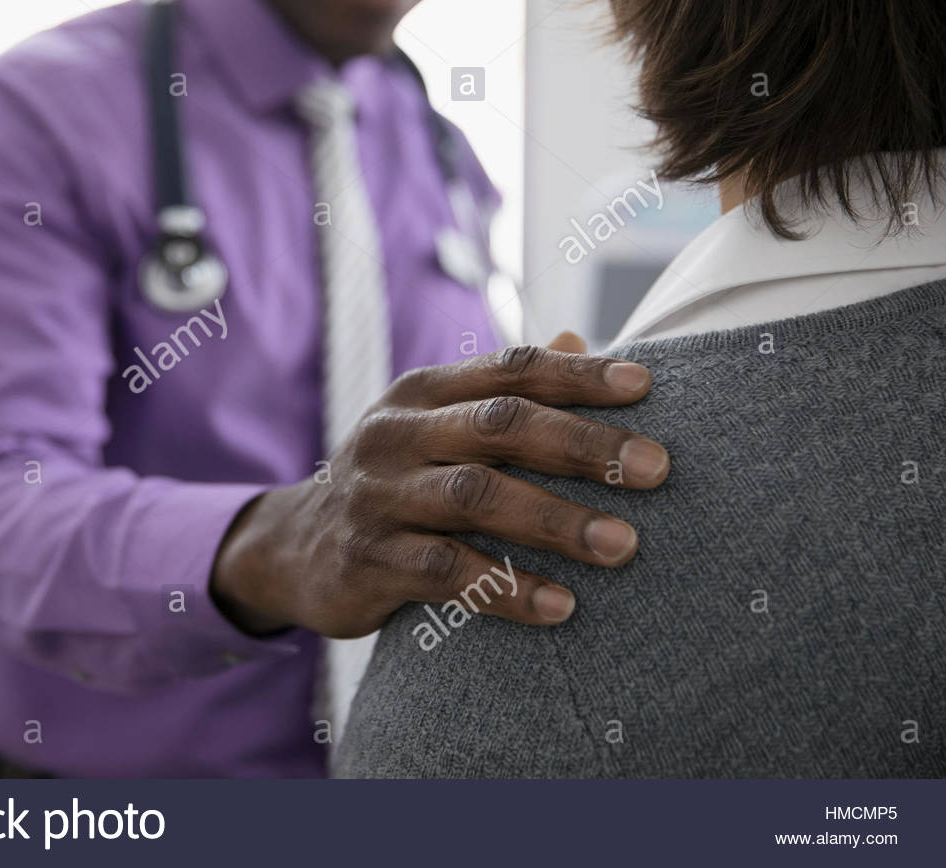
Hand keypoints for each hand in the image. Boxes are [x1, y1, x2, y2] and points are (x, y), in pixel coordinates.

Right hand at [210, 340, 669, 635]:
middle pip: (498, 426)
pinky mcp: (367, 559)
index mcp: (421, 394)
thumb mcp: (431, 426)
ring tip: (623, 546)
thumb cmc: (390, 483)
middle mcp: (396, 435)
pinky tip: (561, 606)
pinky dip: (507, 589)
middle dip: (581, 444)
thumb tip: (576, 338)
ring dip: (555, 521)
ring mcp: (378, 496)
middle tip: (655, 469)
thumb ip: (498, 392)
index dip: (576, 375)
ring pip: (475, 496)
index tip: (645, 386)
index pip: (507, 370)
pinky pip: (445, 572)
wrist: (290, 548)